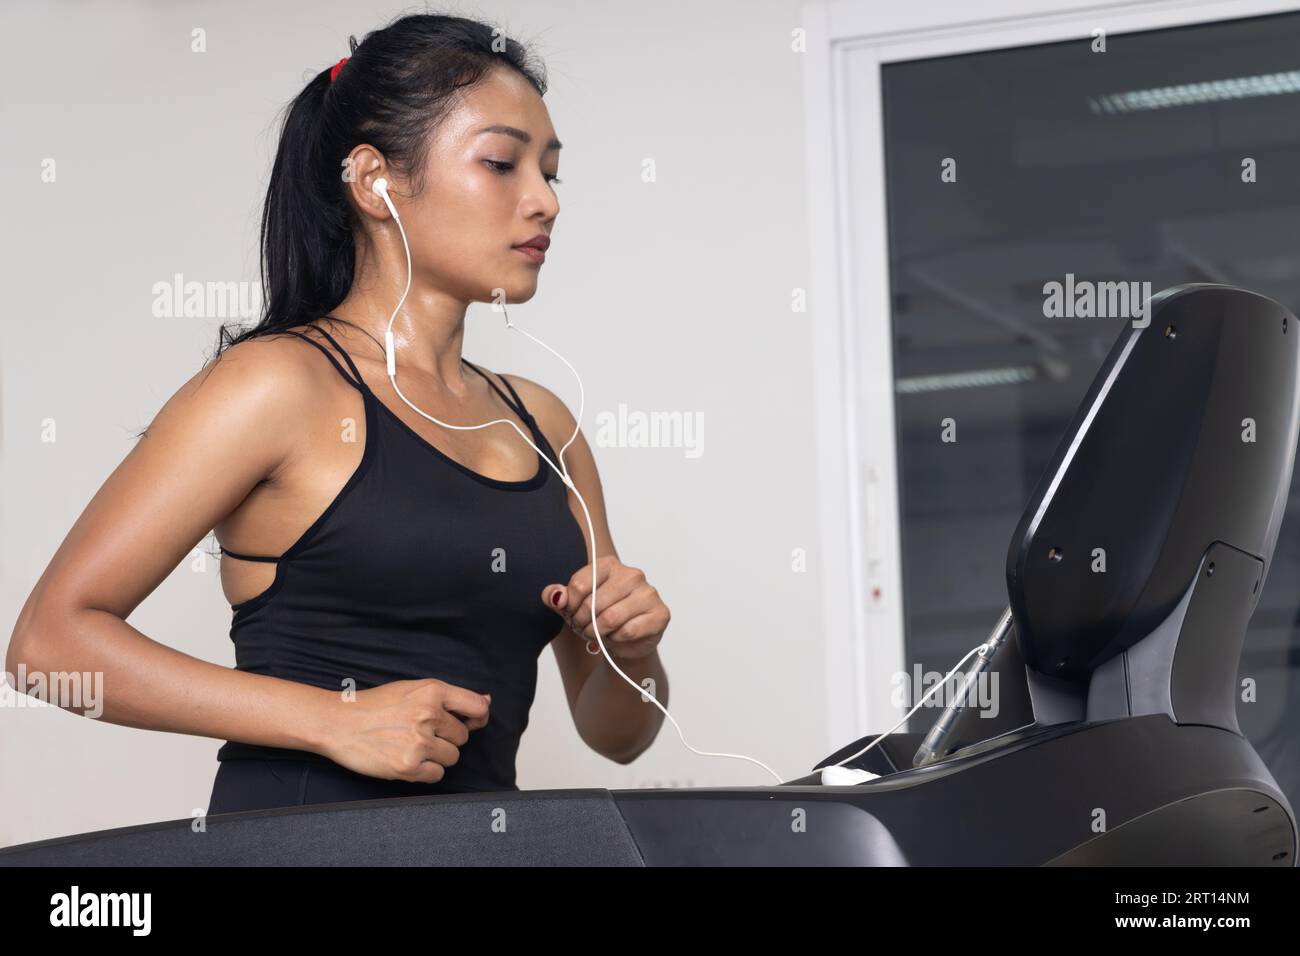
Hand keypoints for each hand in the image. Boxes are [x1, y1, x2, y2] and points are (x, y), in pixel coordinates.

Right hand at [320, 678, 490, 782]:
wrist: (338, 723)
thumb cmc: (374, 706)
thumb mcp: (412, 690)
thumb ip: (449, 698)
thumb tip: (487, 701)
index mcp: (432, 691)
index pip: (477, 707)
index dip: (477, 718)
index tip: (471, 722)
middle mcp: (429, 714)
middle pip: (463, 736)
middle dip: (447, 738)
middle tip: (419, 733)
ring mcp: (419, 741)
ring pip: (452, 757)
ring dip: (437, 756)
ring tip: (411, 746)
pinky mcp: (408, 766)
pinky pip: (437, 775)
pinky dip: (425, 772)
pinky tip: (407, 759)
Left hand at [542, 556, 669, 661]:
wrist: (625, 640)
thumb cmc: (600, 617)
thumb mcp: (573, 606)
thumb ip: (557, 597)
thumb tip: (556, 597)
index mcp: (608, 565)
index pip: (579, 585)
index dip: (569, 606)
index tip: (571, 613)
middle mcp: (631, 574)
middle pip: (593, 603)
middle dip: (582, 622)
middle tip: (583, 628)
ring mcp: (648, 593)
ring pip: (611, 618)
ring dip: (598, 632)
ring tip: (597, 633)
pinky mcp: (660, 614)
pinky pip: (629, 631)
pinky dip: (616, 639)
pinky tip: (616, 636)